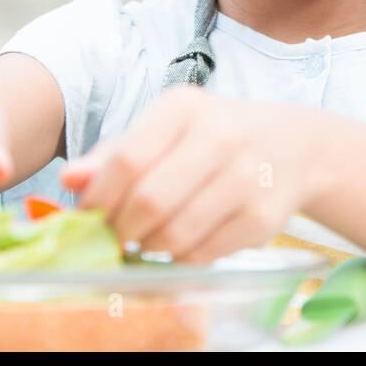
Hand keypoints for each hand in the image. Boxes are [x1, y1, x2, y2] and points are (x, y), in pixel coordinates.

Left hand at [58, 85, 317, 262]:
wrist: (295, 146)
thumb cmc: (215, 135)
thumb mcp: (167, 128)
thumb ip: (116, 152)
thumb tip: (69, 181)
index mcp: (185, 107)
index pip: (127, 159)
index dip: (98, 198)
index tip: (86, 217)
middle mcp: (221, 136)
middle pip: (149, 201)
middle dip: (121, 230)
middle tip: (114, 237)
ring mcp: (247, 178)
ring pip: (174, 234)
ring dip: (148, 247)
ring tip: (145, 240)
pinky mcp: (265, 217)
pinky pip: (203, 253)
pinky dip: (181, 258)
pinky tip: (180, 243)